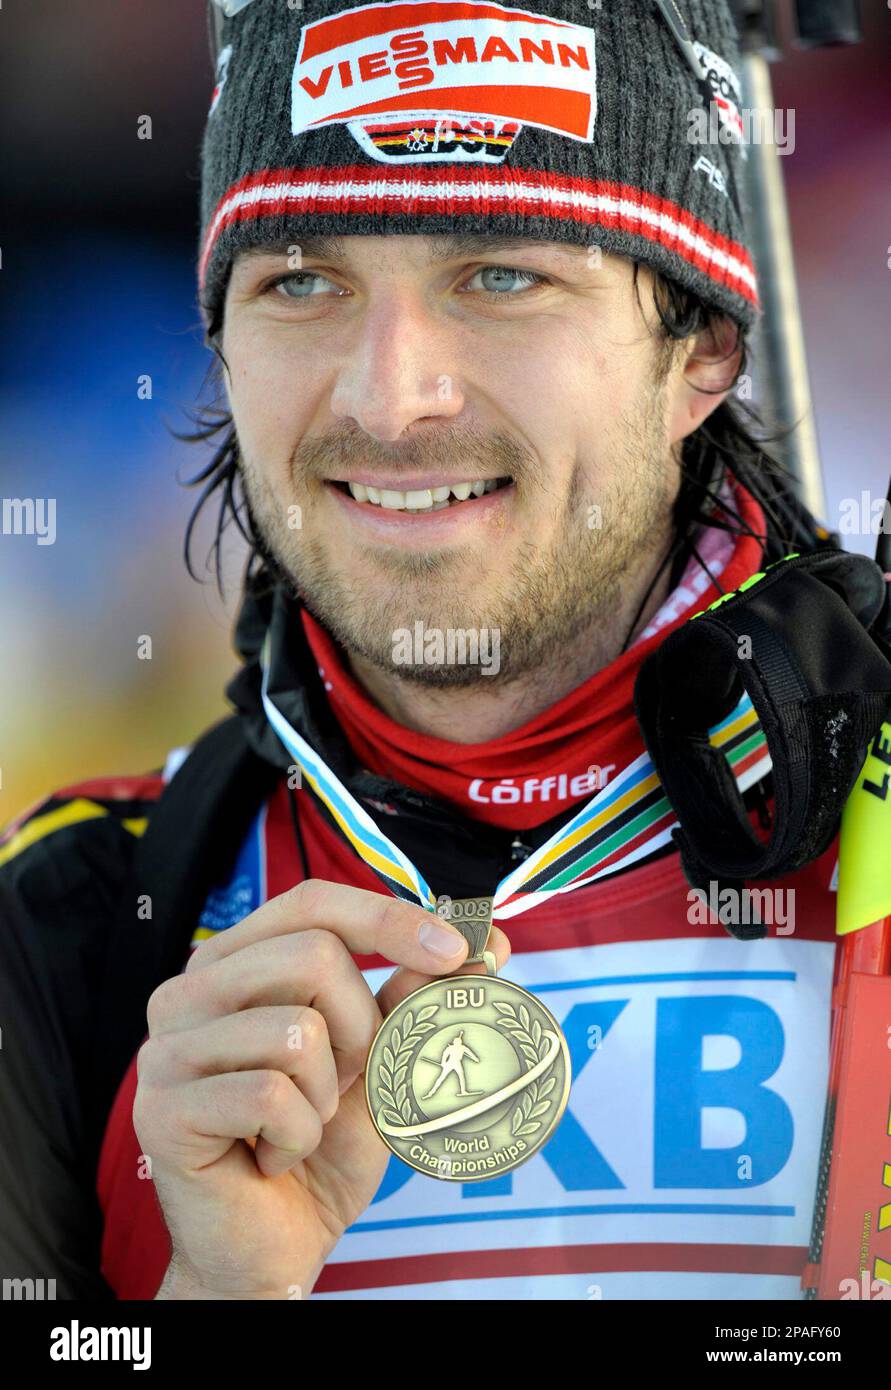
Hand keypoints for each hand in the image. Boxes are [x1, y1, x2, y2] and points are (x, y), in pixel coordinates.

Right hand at [134, 880, 509, 1298]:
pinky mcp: (161, 1108)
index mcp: (234, 962)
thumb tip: (486, 935)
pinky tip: (272, 1157)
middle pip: (313, 955)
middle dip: (360, 1028)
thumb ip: (420, 997)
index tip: (456, 950)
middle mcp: (189, 990)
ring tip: (300, 1123)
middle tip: (343, 1082)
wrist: (275, 1250)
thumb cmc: (321, 1149)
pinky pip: (268, 1094)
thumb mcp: (384, 1063)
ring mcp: (166, 1047)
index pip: (313, 903)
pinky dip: (297, 1135)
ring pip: (296, 1029)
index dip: (388, 918)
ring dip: (325, 1094)